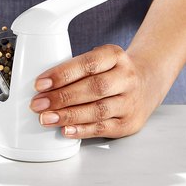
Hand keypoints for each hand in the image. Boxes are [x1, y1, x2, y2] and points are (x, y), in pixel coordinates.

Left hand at [29, 44, 162, 138]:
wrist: (147, 82)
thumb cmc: (111, 70)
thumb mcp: (100, 58)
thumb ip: (77, 69)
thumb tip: (43, 87)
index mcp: (115, 55)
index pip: (87, 64)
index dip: (62, 74)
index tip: (40, 84)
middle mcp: (126, 77)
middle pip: (93, 88)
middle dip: (61, 97)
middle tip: (38, 104)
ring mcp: (130, 101)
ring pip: (98, 110)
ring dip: (68, 116)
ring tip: (46, 118)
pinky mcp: (130, 122)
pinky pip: (104, 128)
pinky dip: (82, 130)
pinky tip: (65, 130)